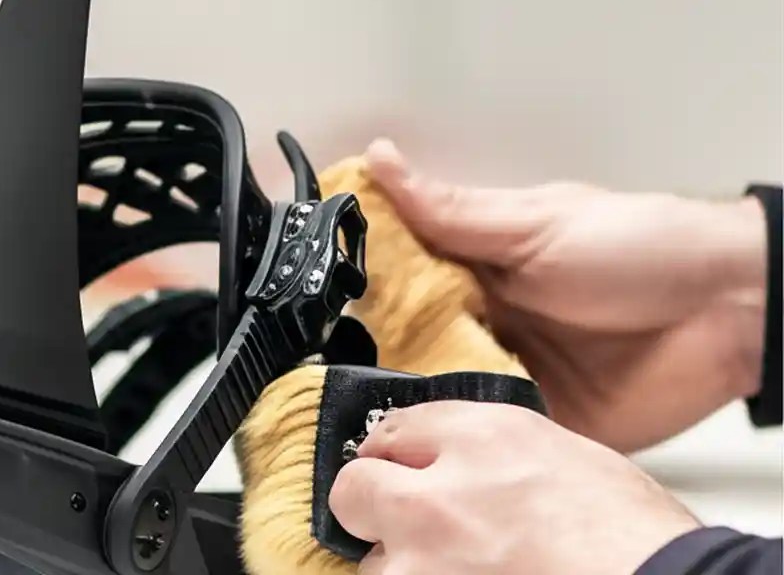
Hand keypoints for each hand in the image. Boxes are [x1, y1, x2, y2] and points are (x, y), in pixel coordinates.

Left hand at [329, 401, 699, 574]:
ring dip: (402, 567)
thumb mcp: (563, 453)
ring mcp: (426, 565)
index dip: (397, 451)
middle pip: (353, 490)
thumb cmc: (635, 536)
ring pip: (373, 563)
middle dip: (373, 503)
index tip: (398, 464)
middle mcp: (437, 496)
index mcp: (480, 440)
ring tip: (455, 568)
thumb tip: (448, 459)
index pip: (395, 428)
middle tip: (406, 519)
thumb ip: (490, 451)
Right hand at [363, 139, 767, 451]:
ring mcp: (506, 370)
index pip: (397, 276)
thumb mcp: (535, 222)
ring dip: (409, 392)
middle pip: (404, 338)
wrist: (731, 313)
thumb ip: (452, 212)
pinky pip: (481, 427)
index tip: (318, 292)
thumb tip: (381, 163)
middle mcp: (483, 318)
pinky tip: (431, 428)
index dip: (357, 285)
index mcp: (476, 265)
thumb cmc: (644, 247)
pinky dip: (457, 430)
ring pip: (434, 387)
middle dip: (372, 349)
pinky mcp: (535, 417)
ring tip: (374, 395)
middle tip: (335, 356)